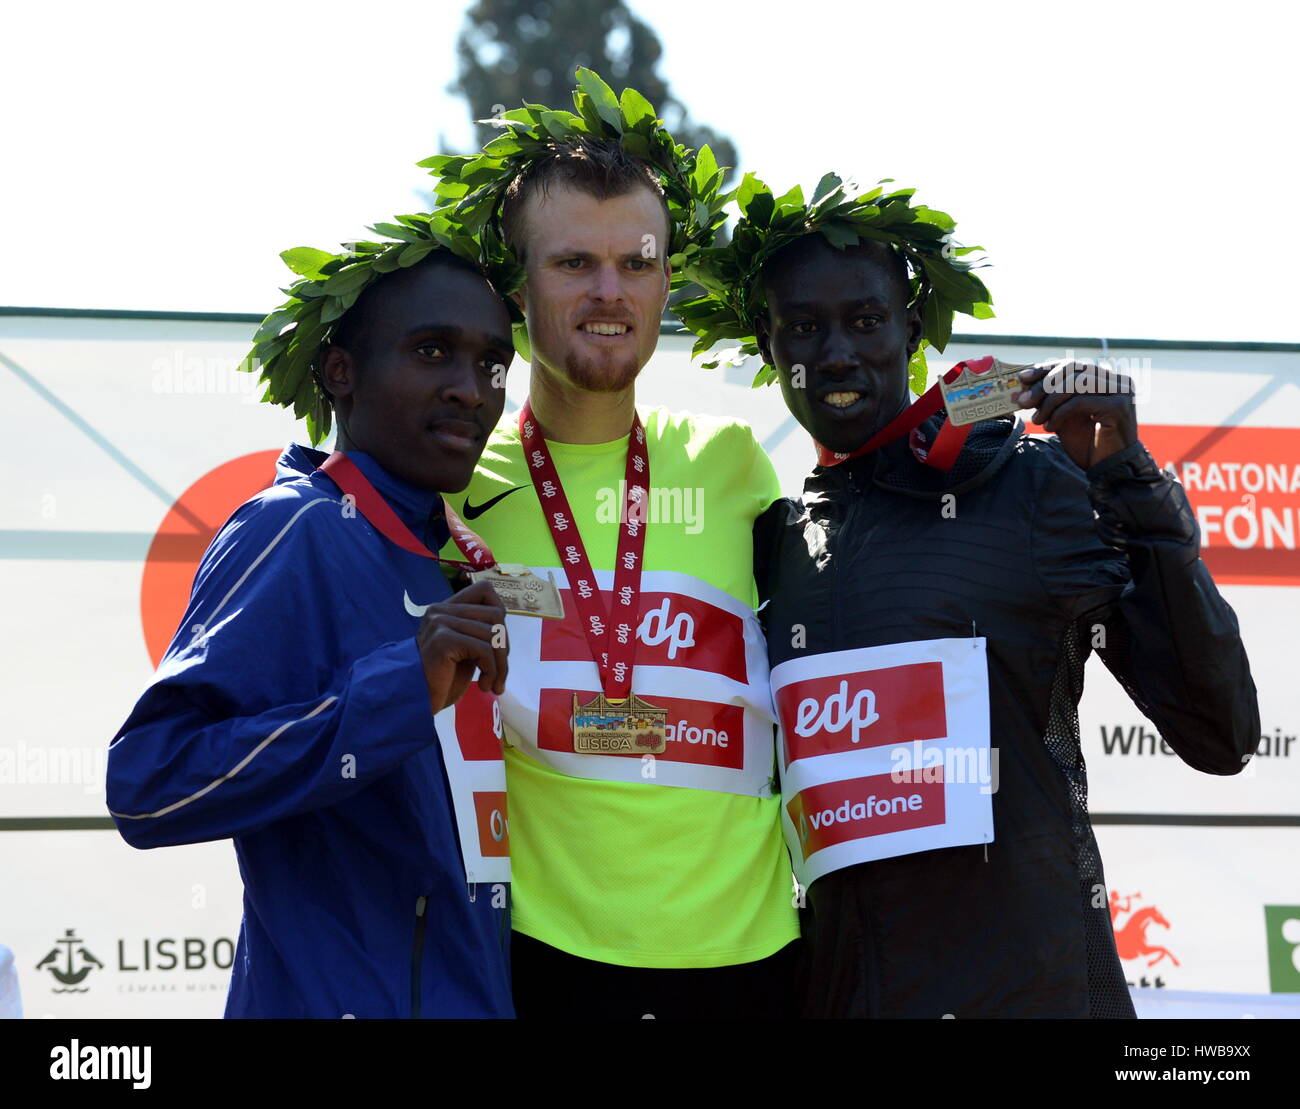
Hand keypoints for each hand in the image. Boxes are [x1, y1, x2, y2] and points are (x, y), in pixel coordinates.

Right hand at [416, 580, 507, 713]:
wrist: (413, 701)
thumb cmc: (440, 681)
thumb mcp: (462, 651)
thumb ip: (477, 633)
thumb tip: (503, 626)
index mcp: (445, 609)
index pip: (484, 589)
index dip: (499, 612)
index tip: (497, 642)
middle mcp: (441, 611)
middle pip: (496, 614)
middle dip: (504, 647)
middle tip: (498, 672)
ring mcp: (441, 623)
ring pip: (494, 634)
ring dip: (500, 665)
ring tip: (492, 684)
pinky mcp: (444, 640)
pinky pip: (484, 650)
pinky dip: (492, 671)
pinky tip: (483, 685)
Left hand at [1015, 359, 1138, 469]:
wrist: (1108, 468)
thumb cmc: (1088, 443)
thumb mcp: (1063, 417)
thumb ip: (1050, 400)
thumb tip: (1023, 387)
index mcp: (1105, 378)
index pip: (1071, 365)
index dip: (1046, 369)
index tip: (1022, 378)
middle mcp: (1116, 380)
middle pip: (1073, 369)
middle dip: (1043, 384)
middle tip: (1023, 401)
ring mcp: (1120, 391)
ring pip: (1076, 383)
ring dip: (1050, 401)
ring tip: (1037, 419)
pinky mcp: (1118, 406)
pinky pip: (1080, 401)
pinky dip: (1060, 413)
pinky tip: (1050, 426)